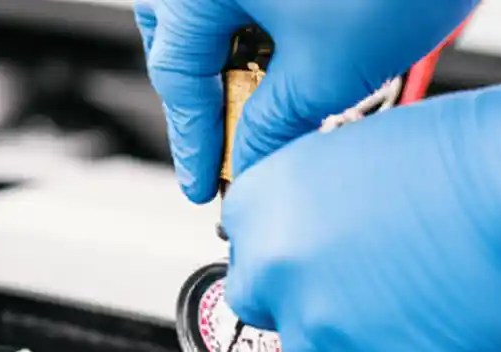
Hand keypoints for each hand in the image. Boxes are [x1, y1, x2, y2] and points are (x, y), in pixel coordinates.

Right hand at [134, 0, 476, 202]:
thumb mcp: (325, 73)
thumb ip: (271, 127)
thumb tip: (249, 162)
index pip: (175, 72)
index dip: (194, 141)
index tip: (205, 185)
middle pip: (178, 30)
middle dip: (205, 92)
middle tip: (233, 142)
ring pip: (212, 7)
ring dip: (234, 57)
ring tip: (272, 97)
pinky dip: (259, 23)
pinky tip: (292, 51)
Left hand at [223, 52, 500, 351]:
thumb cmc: (478, 152)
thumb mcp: (365, 157)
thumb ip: (324, 208)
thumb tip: (329, 242)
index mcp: (265, 201)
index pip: (251, 252)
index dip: (299, 259)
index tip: (326, 262)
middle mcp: (278, 268)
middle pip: (278, 311)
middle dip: (324, 305)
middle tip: (377, 289)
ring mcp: (324, 329)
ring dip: (375, 342)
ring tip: (435, 303)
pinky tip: (467, 336)